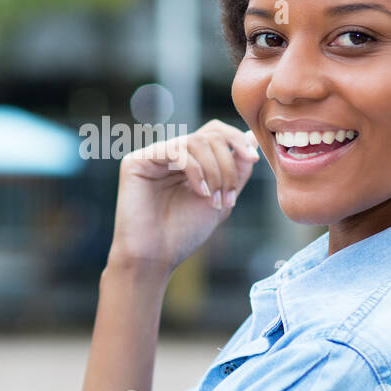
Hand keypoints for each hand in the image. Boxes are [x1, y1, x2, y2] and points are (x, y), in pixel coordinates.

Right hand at [108, 119, 261, 273]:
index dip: (237, 139)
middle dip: (227, 164)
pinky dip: (195, 169)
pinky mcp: (136, 161)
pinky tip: (199, 192)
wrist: (156, 257)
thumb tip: (251, 139)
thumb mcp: (221, 200)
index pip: (215, 133)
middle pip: (210, 135)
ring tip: (214, 198)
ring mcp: (154, 156)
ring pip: (196, 141)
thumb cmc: (184, 233)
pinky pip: (175, 150)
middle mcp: (172, 155)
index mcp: (191, 161)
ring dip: (214, 171)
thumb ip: (236, 172)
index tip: (254, 159)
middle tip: (229, 195)